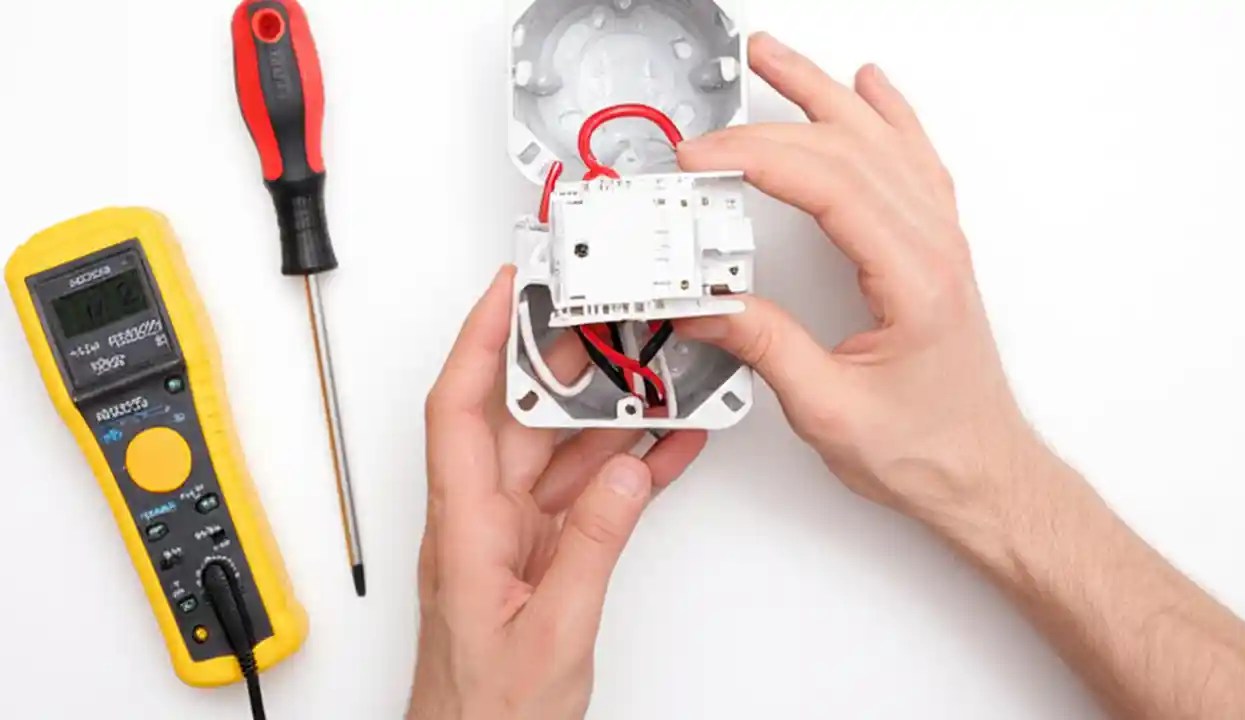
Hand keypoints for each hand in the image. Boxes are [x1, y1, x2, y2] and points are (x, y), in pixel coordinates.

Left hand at [409, 268, 706, 719]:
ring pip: (560, 452)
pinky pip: (585, 495)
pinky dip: (625, 472)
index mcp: (464, 526)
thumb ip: (592, 547)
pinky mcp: (541, 554)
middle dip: (565, 363)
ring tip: (657, 378)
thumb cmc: (486, 709)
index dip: (479, 339)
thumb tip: (622, 473)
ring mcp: (512, 534)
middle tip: (611, 321)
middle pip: (519, 418)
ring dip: (607, 416)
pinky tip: (663, 449)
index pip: (458, 408)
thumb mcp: (552, 631)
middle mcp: (481, 519)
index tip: (507, 289)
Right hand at [676, 33, 1033, 519]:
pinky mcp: (935, 250)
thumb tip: (705, 303)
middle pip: (851, 148)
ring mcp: (939, 242)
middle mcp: (933, 248)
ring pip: (883, 141)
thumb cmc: (929, 449)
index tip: (702, 158)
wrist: (984, 473)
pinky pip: (914, 161)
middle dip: (776, 118)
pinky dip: (890, 117)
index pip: (827, 186)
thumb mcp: (828, 409)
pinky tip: (874, 90)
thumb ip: (764, 347)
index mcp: (913, 279)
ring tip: (779, 61)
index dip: (756, 160)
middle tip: (718, 110)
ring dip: (827, 93)